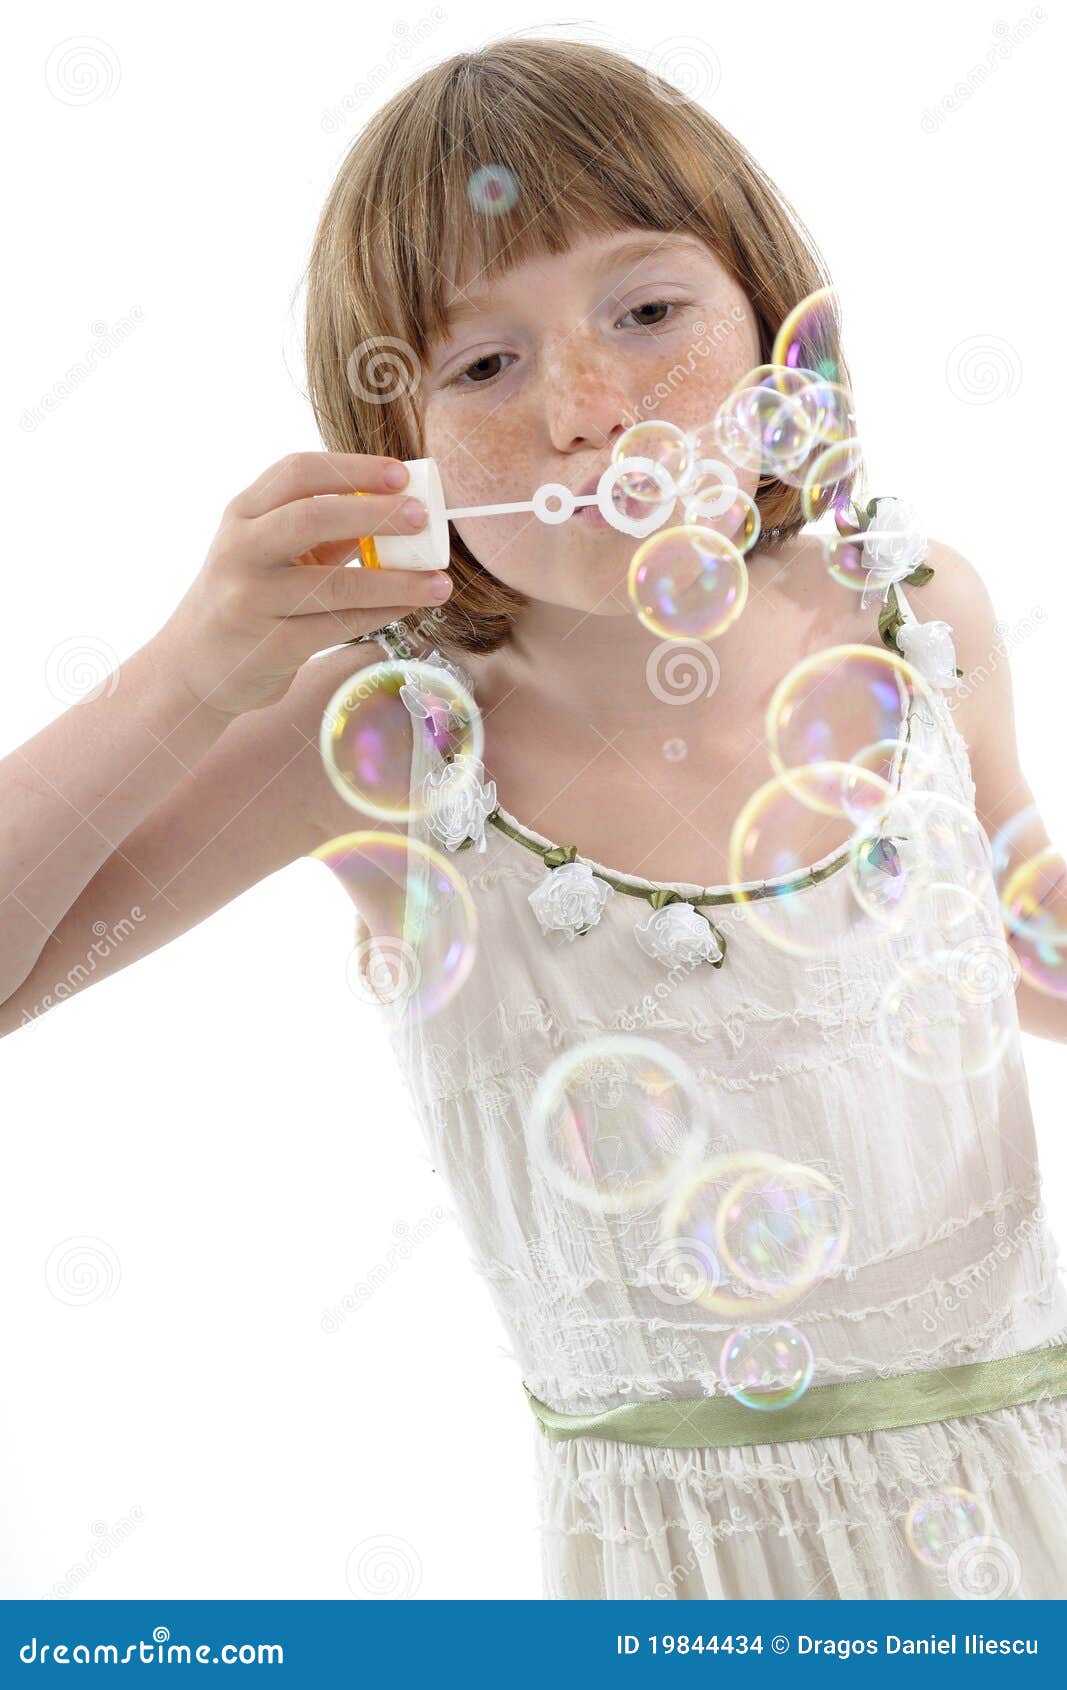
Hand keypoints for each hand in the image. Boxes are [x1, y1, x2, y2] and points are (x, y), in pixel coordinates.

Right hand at [154, 451, 451, 717]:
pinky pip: (337, 627)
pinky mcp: (267, 646)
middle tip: (423, 517)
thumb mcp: (268, 551)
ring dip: (396, 581)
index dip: (353, 468)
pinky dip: (381, 614)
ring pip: (335, 584)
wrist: (192, 667)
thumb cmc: (248, 598)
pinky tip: (410, 608)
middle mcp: (240, 549)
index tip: (401, 474)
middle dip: (376, 513)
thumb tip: (395, 507)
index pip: (297, 472)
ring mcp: (250, 599)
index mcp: (242, 514)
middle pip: (312, 517)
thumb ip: (320, 529)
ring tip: (439, 582)